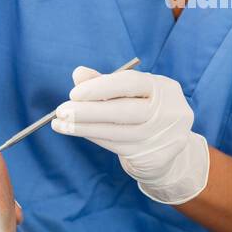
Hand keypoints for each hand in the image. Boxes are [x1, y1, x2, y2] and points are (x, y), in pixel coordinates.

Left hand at [52, 67, 209, 204]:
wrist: (166, 149)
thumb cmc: (142, 113)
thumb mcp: (128, 94)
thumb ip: (103, 82)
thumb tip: (78, 74)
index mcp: (164, 88)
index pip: (131, 83)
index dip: (101, 87)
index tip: (74, 93)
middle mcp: (170, 111)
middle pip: (126, 111)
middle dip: (90, 111)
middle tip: (61, 111)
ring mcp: (166, 136)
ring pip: (119, 132)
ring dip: (86, 128)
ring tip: (61, 124)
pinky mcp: (158, 157)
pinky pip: (119, 147)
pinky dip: (96, 138)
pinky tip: (78, 132)